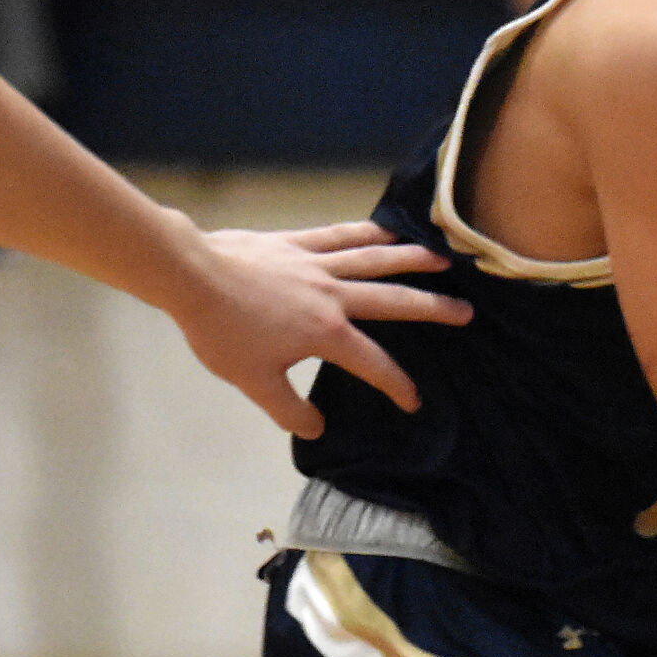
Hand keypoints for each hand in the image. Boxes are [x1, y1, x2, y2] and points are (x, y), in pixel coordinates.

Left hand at [177, 220, 471, 435]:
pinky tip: (386, 228)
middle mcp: (332, 295)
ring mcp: (316, 264)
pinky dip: (366, 231)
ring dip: (411, 259)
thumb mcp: (253, 382)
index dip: (397, 385)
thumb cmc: (221, 331)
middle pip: (392, 301)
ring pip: (374, 259)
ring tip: (442, 258)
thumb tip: (316, 428)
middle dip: (432, 309)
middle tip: (465, 312)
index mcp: (326, 333)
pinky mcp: (296, 242)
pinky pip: (339, 235)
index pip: (373, 363)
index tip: (414, 400)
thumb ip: (288, 409)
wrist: (191, 276)